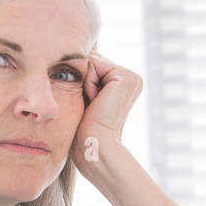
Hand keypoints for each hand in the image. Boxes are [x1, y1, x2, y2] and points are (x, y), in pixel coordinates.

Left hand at [70, 50, 141, 188]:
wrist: (93, 144)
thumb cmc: (83, 130)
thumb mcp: (84, 98)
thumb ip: (85, 78)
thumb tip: (73, 61)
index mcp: (123, 84)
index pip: (92, 66)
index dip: (82, 83)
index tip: (89, 106)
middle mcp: (131, 78)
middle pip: (92, 61)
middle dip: (83, 81)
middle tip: (91, 106)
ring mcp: (132, 77)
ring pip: (92, 62)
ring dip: (85, 83)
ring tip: (93, 104)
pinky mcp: (127, 78)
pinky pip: (95, 65)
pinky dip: (88, 83)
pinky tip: (96, 101)